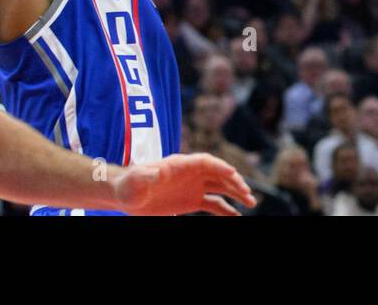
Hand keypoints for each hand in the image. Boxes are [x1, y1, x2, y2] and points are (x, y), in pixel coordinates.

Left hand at [113, 153, 255, 215]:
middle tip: (247, 193)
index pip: (205, 162)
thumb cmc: (129, 185)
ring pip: (220, 187)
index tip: (233, 173)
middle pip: (218, 173)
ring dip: (236, 192)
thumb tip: (157, 170)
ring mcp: (194, 186)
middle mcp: (191, 173)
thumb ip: (146, 174)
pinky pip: (214, 204)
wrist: (126, 195)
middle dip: (234, 181)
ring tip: (251, 202)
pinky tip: (238, 216)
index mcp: (180, 164)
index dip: (219, 166)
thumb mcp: (136, 179)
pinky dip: (226, 209)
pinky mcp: (192, 200)